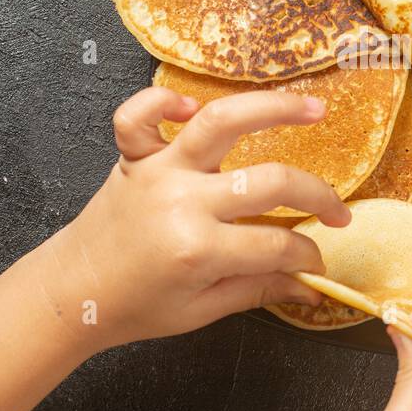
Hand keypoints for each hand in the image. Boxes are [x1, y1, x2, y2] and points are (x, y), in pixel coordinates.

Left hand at [39, 86, 349, 353]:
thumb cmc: (136, 306)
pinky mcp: (134, 157)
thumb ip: (259, 289)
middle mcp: (182, 202)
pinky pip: (141, 114)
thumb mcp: (202, 310)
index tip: (318, 262)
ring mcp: (159, 172)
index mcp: (198, 249)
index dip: (308, 255)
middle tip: (339, 210)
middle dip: (317, 196)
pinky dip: (164, 101)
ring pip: (221, 121)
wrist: (72, 294)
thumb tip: (311, 285)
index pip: (277, 244)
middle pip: (269, 181)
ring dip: (273, 107)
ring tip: (313, 108)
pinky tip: (191, 108)